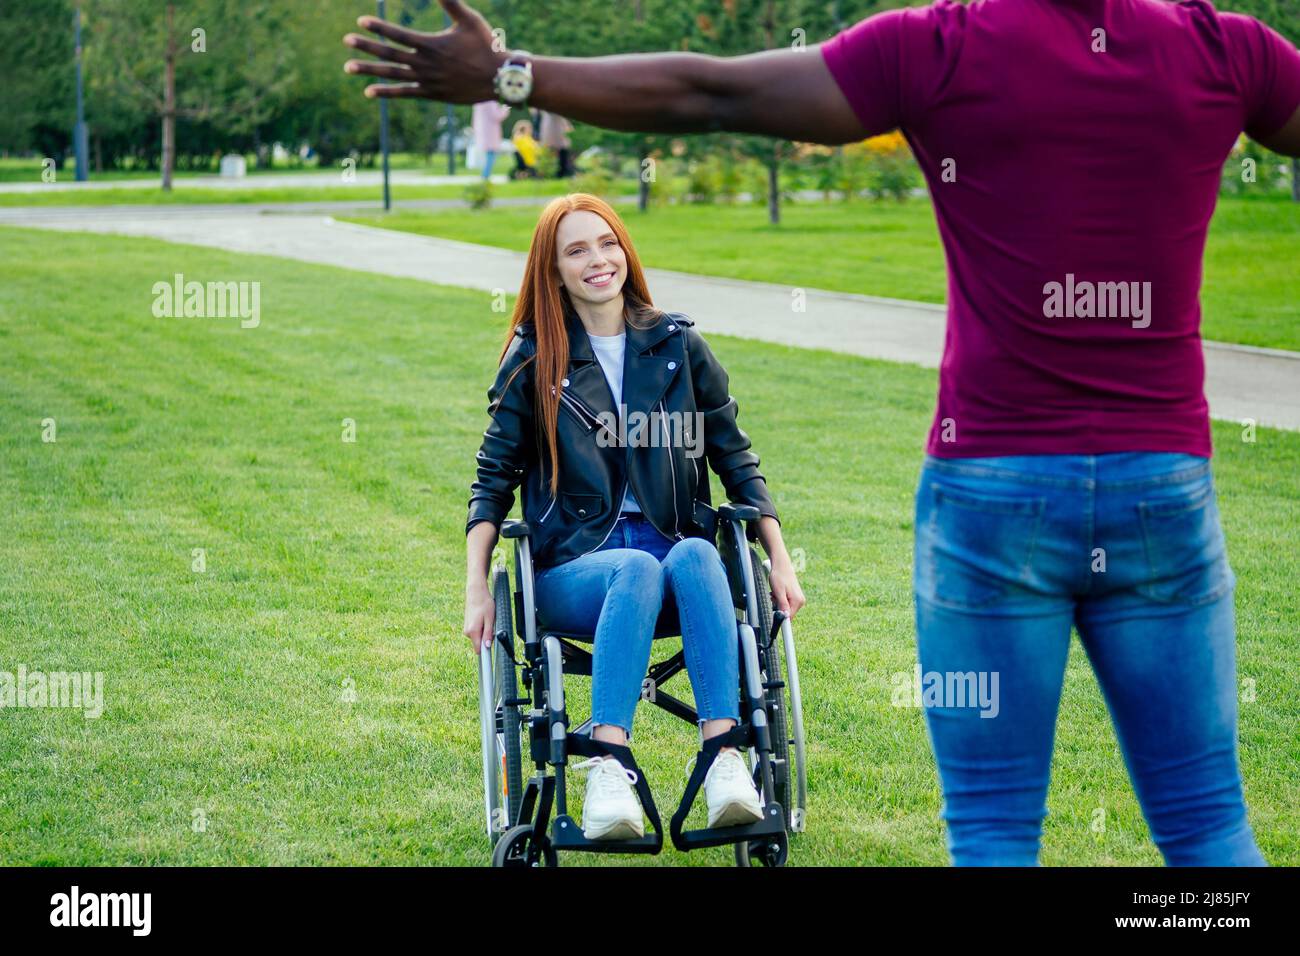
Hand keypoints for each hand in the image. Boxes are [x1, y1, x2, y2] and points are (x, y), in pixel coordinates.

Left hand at [343, 0, 502, 102]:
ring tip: (348, 67)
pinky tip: (369, 91)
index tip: (360, 22)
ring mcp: (428, 81)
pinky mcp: (432, 94)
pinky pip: (405, 93)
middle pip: (390, 54)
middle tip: (346, 41)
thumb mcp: (469, 19)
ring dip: (369, 70)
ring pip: (392, 75)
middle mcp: (426, 64)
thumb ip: (450, 2)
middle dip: (366, 47)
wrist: (500, 78)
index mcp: (432, 44)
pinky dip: (387, 92)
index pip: (399, 35)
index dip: (378, 28)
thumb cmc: (486, 45)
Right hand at [463, 581, 495, 652]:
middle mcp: (467, 632)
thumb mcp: (490, 618)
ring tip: (487, 619)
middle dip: (487, 639)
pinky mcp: (468, 625)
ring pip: (478, 637)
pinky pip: (476, 632)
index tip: (490, 659)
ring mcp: (466, 628)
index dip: (485, 654)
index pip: (478, 650)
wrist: (476, 591)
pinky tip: (483, 618)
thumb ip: (488, 633)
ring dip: (484, 632)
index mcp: (472, 631)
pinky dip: (481, 628)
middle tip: (492, 627)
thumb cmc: (484, 603)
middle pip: (479, 643)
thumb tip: (487, 646)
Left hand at [768, 559, 805, 619]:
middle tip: (773, 596)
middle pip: (786, 613)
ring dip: (777, 602)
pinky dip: (779, 599)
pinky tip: (777, 591)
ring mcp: (798, 598)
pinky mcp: (794, 596)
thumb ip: (783, 605)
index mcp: (798, 601)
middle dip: (778, 607)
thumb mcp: (778, 592)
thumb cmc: (779, 576)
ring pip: (784, 608)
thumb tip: (786, 617)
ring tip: (775, 592)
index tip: (774, 618)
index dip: (781, 619)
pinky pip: (785, 603)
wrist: (781, 564)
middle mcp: (800, 601)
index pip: (789, 617)